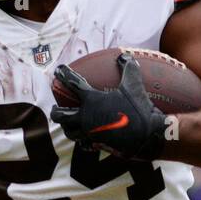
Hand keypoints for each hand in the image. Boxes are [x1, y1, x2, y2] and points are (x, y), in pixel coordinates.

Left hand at [50, 52, 165, 159]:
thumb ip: (128, 67)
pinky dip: (82, 141)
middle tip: (54, 107)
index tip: (58, 70)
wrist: (146, 135)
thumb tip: (125, 55)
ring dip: (66, 127)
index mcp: (91, 100)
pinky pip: (84, 144)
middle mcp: (86, 117)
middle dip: (55, 111)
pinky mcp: (97, 144)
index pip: (72, 83)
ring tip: (67, 125)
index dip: (64, 74)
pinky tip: (84, 140)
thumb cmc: (138, 108)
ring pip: (70, 132)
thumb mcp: (134, 84)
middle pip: (61, 115)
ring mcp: (90, 133)